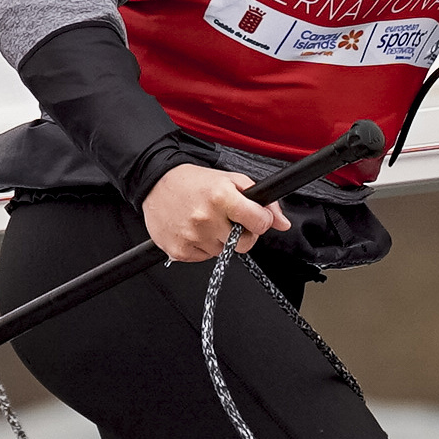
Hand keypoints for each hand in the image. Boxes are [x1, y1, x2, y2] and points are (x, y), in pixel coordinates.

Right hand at [141, 164, 290, 261]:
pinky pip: (204, 258)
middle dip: (243, 234)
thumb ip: (262, 200)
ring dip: (219, 239)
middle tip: (230, 220)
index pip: (259, 223)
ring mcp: (191, 237)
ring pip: (223, 252)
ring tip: (206, 220)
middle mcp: (206, 218)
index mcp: (221, 197)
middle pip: (244, 244)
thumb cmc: (195, 181)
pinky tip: (194, 230)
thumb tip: (282, 223)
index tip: (256, 217)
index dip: (261, 221)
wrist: (156, 183)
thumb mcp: (232, 180)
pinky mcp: (179, 251)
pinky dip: (203, 247)